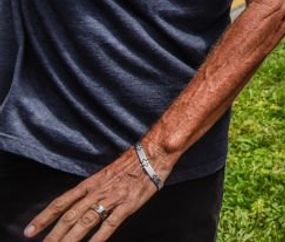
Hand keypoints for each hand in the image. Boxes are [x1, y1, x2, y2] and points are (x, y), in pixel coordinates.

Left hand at [25, 145, 168, 241]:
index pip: (61, 202)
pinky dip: (99, 238)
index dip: (44, 217)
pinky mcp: (128, 205)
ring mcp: (112, 199)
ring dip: (70, 239)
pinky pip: (110, 224)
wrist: (153, 152)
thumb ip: (92, 188)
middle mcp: (97, 192)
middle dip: (53, 235)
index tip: (30, 230)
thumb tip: (77, 202)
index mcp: (91, 183)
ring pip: (85, 222)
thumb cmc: (132, 163)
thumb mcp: (106, 173)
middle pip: (69, 216)